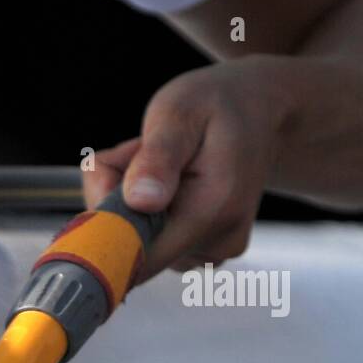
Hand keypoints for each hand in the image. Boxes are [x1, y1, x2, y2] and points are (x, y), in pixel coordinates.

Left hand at [81, 58, 289, 279]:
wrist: (256, 110)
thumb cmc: (215, 105)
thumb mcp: (179, 113)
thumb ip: (157, 158)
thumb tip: (139, 201)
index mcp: (213, 211)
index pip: (136, 258)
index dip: (105, 223)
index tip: (111, 173)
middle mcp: (215, 243)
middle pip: (128, 248)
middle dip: (115, 201)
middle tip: (138, 153)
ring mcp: (210, 253)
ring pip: (136, 243)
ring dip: (128, 204)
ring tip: (160, 164)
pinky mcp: (201, 253)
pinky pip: (151, 243)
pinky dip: (144, 213)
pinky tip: (168, 183)